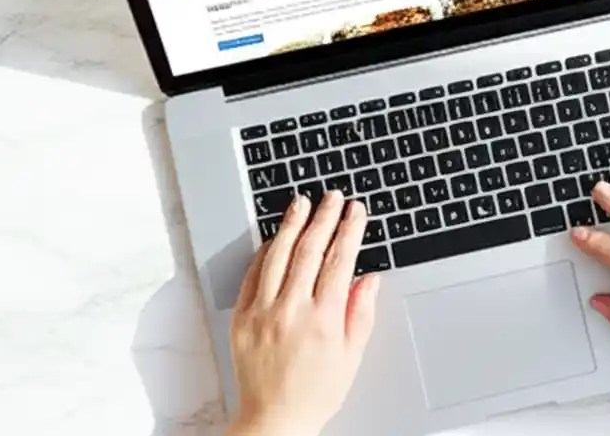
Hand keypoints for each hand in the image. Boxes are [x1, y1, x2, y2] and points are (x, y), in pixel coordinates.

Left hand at [226, 192, 378, 435]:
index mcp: (324, 320)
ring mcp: (262, 313)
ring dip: (291, 225)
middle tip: (332, 197)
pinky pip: (252, 275)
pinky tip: (274, 237)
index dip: (349, 230)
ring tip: (301, 203)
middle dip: (324, 217)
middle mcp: (291, 311)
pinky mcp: (241, 318)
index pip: (340, 261)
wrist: (275, 421)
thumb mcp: (352, 356)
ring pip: (277, 255)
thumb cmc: (316, 393)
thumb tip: (369, 279)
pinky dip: (264, 252)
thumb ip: (361, 313)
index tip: (356, 211)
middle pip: (309, 250)